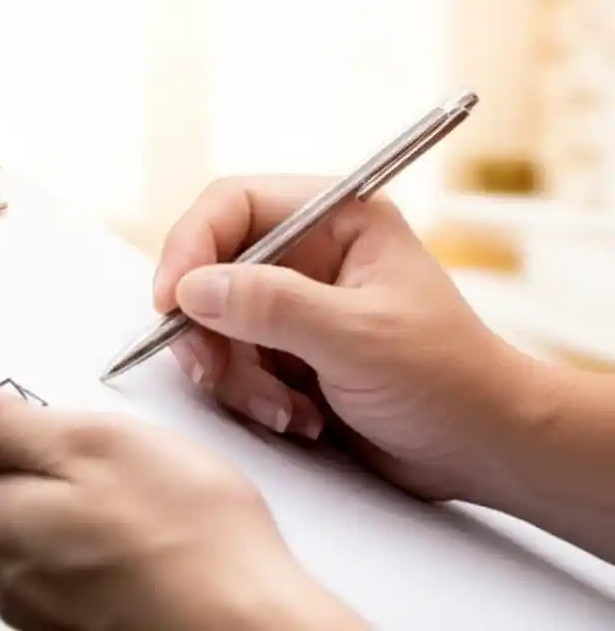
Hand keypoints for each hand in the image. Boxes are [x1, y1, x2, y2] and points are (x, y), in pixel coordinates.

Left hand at [0, 382, 363, 630]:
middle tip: (143, 477)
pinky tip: (172, 558)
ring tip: (167, 520)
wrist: (250, 627)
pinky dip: (133, 564)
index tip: (100, 441)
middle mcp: (10, 579)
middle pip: (34, 497)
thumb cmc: (187, 539)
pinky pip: (102, 578)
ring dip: (112, 524)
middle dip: (84, 479)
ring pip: (72, 539)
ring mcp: (50, 616)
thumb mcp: (85, 442)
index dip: (58, 435)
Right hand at [153, 175, 533, 501]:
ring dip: (236, 375)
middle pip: (210, 267)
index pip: (233, 204)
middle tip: (213, 372)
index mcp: (336, 219)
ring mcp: (294, 304)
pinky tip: (299, 417)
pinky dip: (252, 397)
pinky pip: (232, 364)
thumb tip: (192, 289)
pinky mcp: (286, 351)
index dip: (191, 246)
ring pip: (214, 323)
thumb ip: (272, 306)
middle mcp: (308, 253)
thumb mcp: (357, 338)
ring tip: (285, 409)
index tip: (170, 300)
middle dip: (208, 328)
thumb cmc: (447, 380)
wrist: (482, 449)